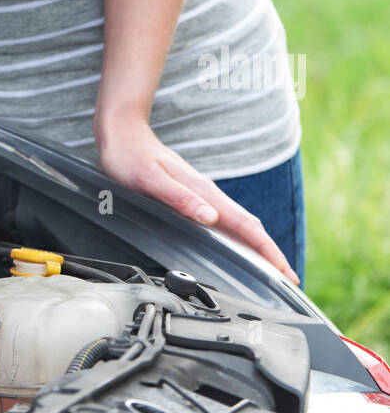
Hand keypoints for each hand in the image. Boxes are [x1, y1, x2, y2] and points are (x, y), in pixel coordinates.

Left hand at [95, 113, 299, 284]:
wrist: (124, 134)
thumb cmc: (131, 157)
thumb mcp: (150, 180)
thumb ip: (180, 198)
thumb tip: (211, 217)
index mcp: (203, 191)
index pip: (244, 223)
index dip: (265, 248)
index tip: (282, 269)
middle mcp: (208, 193)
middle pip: (249, 226)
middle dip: (271, 252)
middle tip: (290, 278)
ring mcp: (203, 194)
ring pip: (239, 223)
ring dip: (258, 246)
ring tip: (273, 270)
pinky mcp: (194, 195)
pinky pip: (225, 220)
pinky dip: (240, 237)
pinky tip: (240, 247)